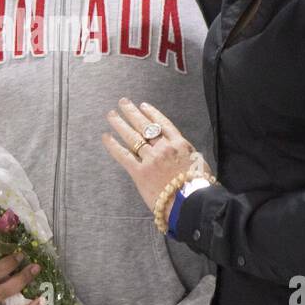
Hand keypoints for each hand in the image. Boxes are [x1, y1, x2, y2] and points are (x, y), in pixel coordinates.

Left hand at [101, 98, 205, 212]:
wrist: (192, 202)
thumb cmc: (199, 187)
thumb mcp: (199, 164)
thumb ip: (186, 156)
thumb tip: (181, 155)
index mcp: (180, 145)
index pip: (163, 124)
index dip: (151, 113)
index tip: (143, 106)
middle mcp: (164, 148)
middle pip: (145, 126)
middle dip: (132, 112)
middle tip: (123, 102)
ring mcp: (151, 159)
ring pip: (132, 136)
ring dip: (120, 123)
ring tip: (111, 114)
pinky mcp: (140, 172)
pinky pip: (124, 155)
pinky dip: (113, 145)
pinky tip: (106, 136)